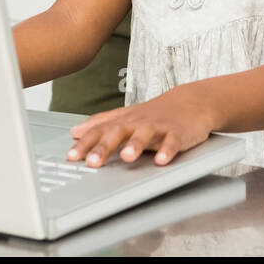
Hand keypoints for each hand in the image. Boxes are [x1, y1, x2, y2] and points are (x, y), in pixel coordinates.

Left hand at [66, 87, 215, 167]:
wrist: (192, 101)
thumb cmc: (155, 113)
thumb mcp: (126, 116)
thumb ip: (101, 124)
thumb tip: (75, 132)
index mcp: (124, 121)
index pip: (100, 131)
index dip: (85, 144)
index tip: (72, 157)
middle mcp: (138, 122)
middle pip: (119, 132)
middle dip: (105, 147)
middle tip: (92, 162)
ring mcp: (159, 127)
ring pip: (145, 135)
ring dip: (135, 145)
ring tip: (126, 157)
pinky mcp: (178, 133)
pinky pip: (173, 141)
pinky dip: (168, 150)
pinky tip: (162, 160)